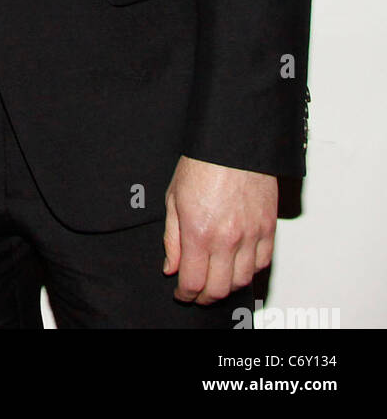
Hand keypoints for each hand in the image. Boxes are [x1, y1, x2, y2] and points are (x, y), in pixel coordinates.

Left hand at [163, 155, 277, 303]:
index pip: (193, 282)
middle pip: (218, 288)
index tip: (182, 293)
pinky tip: (238, 265)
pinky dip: (250, 271)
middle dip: (204, 296)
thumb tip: (171, 268)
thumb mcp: (173, 198)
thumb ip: (172, 238)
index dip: (185, 294)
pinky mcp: (268, 228)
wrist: (232, 143)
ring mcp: (251, 235)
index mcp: (199, 231)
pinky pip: (263, 262)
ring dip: (227, 286)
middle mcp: (227, 238)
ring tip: (216, 280)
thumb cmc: (202, 164)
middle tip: (197, 292)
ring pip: (242, 281)